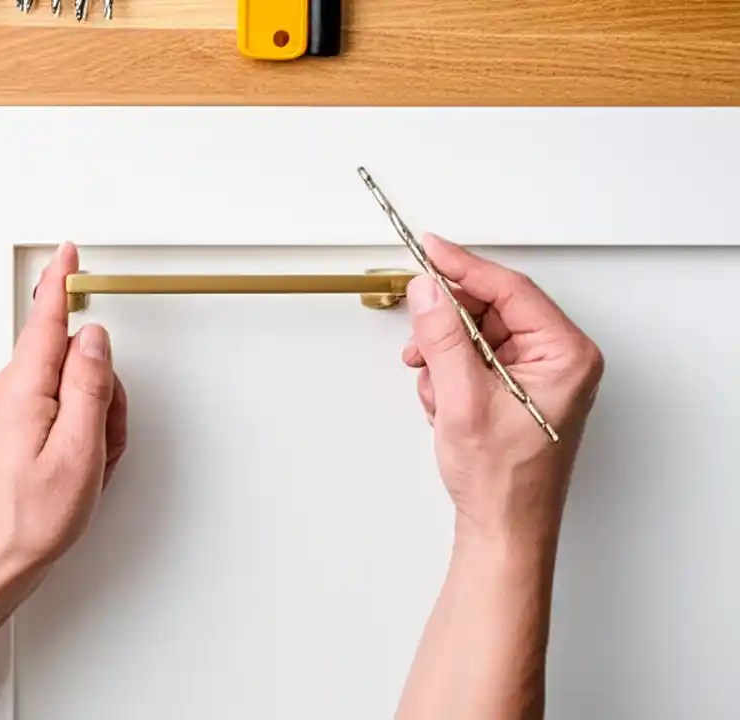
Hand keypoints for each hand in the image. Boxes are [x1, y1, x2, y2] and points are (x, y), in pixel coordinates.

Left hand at [0, 242, 127, 608]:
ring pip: (60, 392)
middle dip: (99, 396)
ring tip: (85, 469)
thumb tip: (93, 340)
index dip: (61, 282)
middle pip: (66, 362)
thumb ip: (89, 387)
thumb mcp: (78, 453)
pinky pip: (46, 415)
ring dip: (87, 424)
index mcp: (20, 390)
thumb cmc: (24, 524)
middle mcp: (0, 393)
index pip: (46, 319)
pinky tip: (70, 472)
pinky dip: (69, 438)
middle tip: (102, 443)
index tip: (68, 253)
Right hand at [402, 235, 603, 545]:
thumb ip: (444, 337)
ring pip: (478, 334)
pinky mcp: (518, 389)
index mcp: (566, 355)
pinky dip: (450, 375)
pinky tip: (444, 402)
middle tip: (420, 336)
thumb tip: (428, 291)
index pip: (511, 289)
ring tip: (436, 390)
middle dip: (448, 326)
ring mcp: (540, 375)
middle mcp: (560, 359)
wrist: (503, 528)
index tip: (430, 249)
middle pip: (493, 309)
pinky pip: (476, 359)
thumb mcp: (463, 399)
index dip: (464, 267)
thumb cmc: (504, 480)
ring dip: (445, 356)